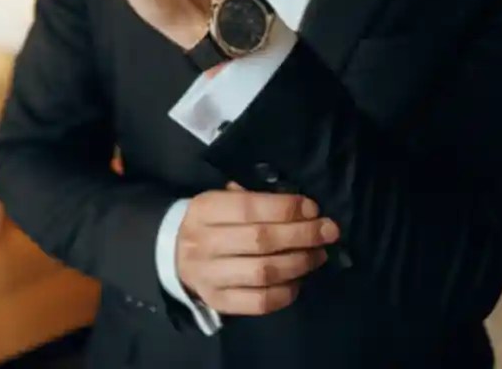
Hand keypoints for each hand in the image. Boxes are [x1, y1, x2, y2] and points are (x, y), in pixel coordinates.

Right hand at [176, 184, 340, 315]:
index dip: (287, 208)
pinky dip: (286, 292)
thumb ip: (257, 200)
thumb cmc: (210, 222)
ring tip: (318, 255)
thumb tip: (305, 209)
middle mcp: (204, 243)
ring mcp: (209, 276)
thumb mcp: (222, 200)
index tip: (313, 208)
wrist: (173, 255)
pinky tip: (298, 281)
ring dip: (300, 263)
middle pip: (262, 240)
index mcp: (205, 210)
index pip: (250, 207)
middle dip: (303, 235)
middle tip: (329, 232)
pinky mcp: (218, 302)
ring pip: (264, 272)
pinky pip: (259, 302)